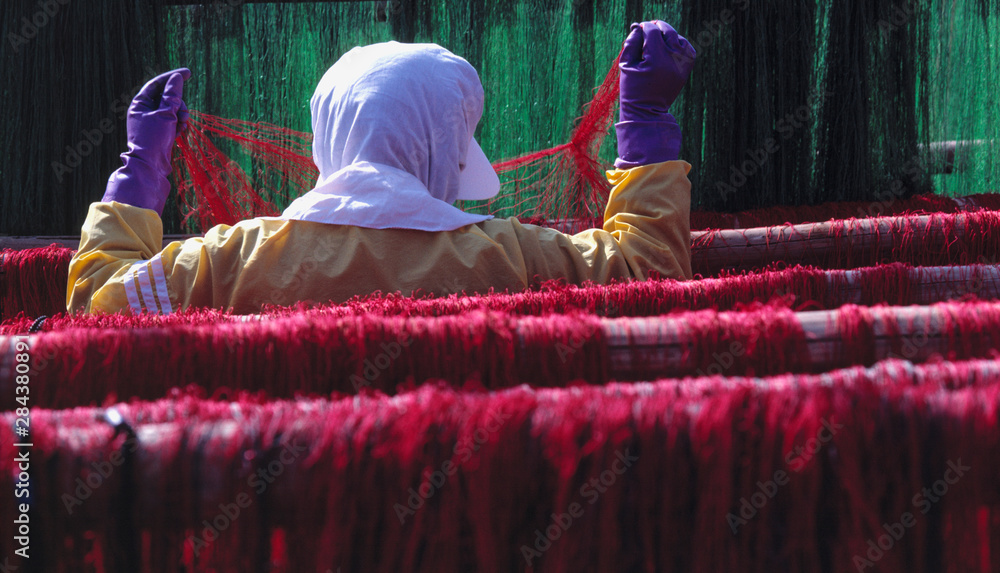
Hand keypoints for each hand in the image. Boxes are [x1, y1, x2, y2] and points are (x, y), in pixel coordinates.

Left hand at [102, 68, 191, 213]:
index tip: (188, 73)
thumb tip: (177, 79)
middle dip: (179, 103)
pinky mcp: (160, 132)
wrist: (150, 166)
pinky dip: (178, 124)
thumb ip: (173, 95)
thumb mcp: (165, 114)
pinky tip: (180, 131)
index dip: (173, 77)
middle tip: (184, 114)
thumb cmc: (154, 139)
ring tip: (182, 125)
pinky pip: (173, 121)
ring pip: (172, 109)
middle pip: (167, 96)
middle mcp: (144, 110)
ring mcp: (152, 121)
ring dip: (180, 114)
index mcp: (140, 103)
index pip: (157, 83)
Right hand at [615, 22, 694, 167]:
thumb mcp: (626, 66)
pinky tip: (668, 49)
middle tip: (648, 30)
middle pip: (667, 32)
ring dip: (668, 36)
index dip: (644, 27)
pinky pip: (687, 48)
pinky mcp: (687, 70)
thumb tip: (639, 27)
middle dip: (656, 28)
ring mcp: (682, 66)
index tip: (638, 28)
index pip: (652, 32)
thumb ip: (631, 43)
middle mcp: (672, 61)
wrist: (647, 112)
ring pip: (678, 38)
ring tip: (657, 42)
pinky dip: (678, 44)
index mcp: (656, 60)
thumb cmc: (632, 89)